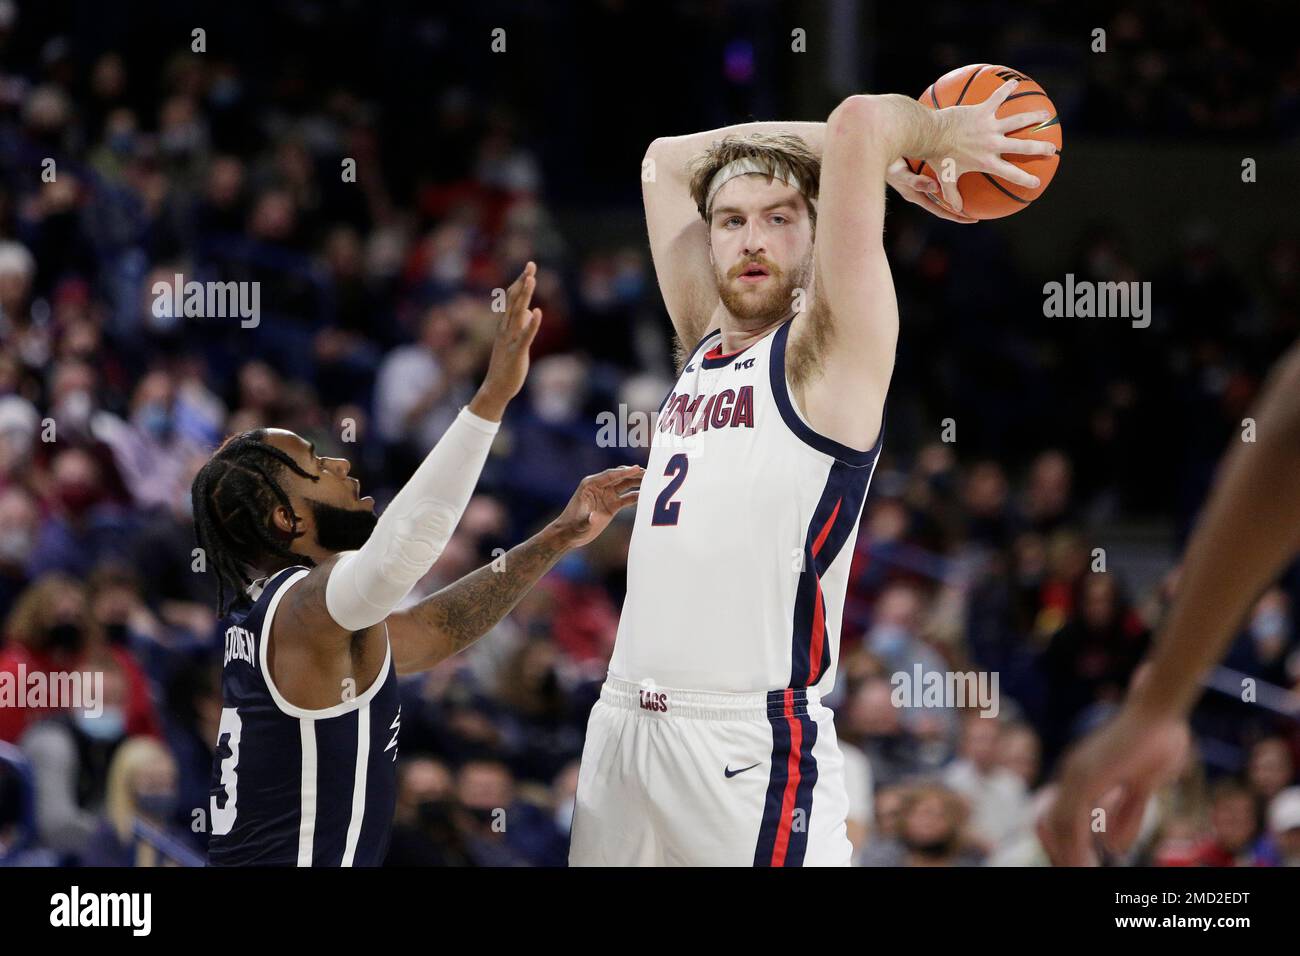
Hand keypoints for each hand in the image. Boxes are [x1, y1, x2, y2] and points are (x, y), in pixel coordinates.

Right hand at [470, 261, 542, 419]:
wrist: (496, 388)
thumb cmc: (507, 365)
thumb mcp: (515, 340)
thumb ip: (520, 324)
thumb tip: (528, 311)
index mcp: (505, 325)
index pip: (512, 299)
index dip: (520, 282)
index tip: (529, 267)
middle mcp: (506, 329)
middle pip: (513, 300)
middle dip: (522, 282)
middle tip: (531, 265)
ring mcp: (510, 340)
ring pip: (517, 314)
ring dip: (524, 296)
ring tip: (532, 280)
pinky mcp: (517, 352)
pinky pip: (525, 336)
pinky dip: (531, 324)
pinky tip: (537, 312)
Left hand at [549, 465, 643, 547]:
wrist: (569, 535)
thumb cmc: (572, 527)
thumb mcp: (580, 524)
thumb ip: (588, 519)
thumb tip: (594, 517)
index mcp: (590, 485)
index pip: (611, 475)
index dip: (625, 472)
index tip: (638, 468)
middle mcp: (599, 487)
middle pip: (620, 477)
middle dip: (635, 474)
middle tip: (651, 473)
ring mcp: (606, 495)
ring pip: (625, 485)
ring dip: (638, 483)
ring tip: (653, 481)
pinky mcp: (611, 505)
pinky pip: (627, 498)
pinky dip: (636, 496)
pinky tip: (647, 495)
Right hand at [887, 159, 976, 223]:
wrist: (873, 150)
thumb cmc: (885, 162)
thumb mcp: (900, 173)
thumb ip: (916, 181)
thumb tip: (935, 188)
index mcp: (916, 195)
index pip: (941, 210)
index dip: (957, 216)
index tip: (973, 219)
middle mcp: (917, 191)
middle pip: (943, 203)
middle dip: (960, 208)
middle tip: (979, 210)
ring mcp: (916, 181)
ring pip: (941, 190)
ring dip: (955, 192)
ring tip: (974, 191)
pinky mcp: (916, 170)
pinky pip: (937, 176)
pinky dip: (949, 176)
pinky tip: (958, 166)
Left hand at [925, 79, 1056, 213]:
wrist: (931, 134)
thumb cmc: (938, 157)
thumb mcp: (946, 179)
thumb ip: (953, 194)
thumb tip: (957, 209)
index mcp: (987, 162)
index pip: (1011, 174)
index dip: (1025, 179)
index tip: (1037, 183)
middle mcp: (993, 144)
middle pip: (1023, 147)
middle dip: (1040, 148)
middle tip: (1052, 149)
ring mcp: (989, 126)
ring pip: (1018, 120)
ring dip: (1034, 117)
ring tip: (1046, 115)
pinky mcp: (982, 111)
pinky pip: (997, 98)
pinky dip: (1006, 90)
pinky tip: (1014, 83)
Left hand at [1037, 705, 1190, 865]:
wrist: (1161, 710)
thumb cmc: (1157, 740)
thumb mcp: (1143, 788)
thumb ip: (1127, 814)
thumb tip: (1112, 847)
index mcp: (1081, 776)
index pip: (1057, 819)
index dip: (1063, 846)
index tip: (1080, 865)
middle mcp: (1071, 774)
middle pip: (1049, 826)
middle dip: (1061, 856)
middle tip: (1078, 875)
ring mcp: (1076, 773)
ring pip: (1058, 828)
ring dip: (1069, 857)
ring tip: (1084, 876)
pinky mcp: (1087, 777)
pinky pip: (1072, 822)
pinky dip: (1076, 847)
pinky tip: (1088, 865)